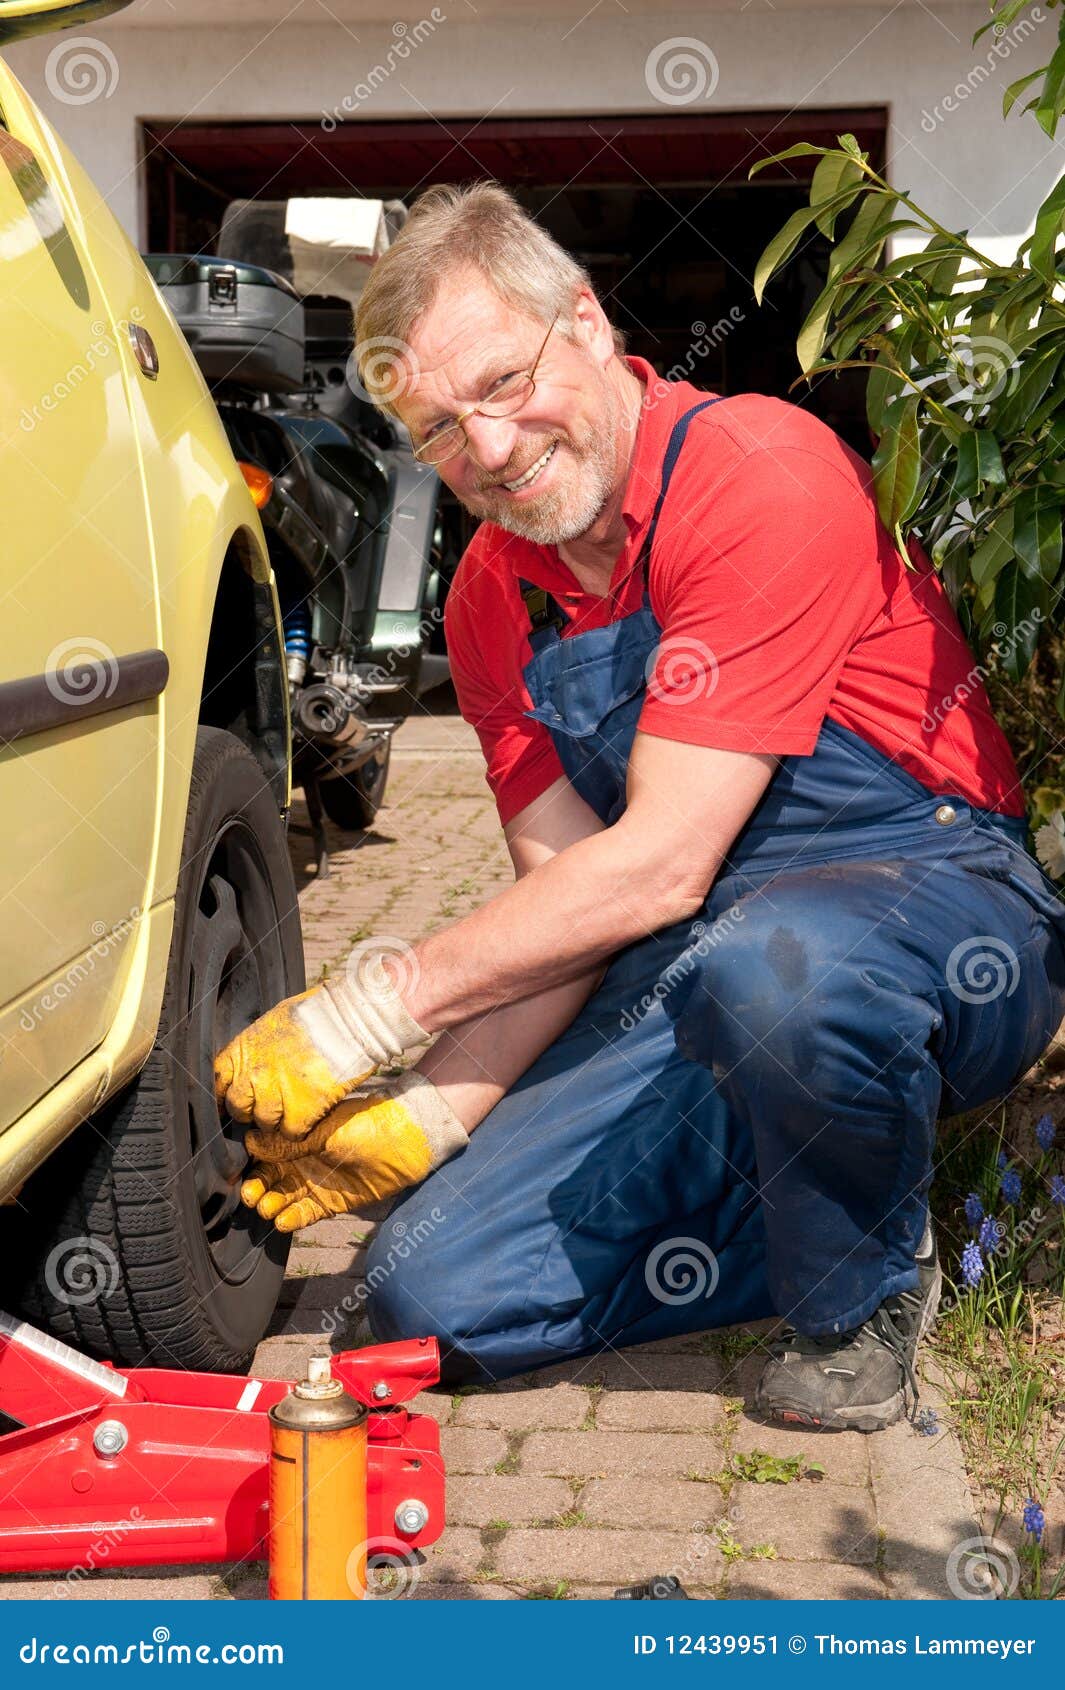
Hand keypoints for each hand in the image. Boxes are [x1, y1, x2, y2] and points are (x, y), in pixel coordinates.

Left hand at [214, 954, 428, 1137]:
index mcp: (244, 1049)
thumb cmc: (318, 1012)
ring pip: (265, 1124)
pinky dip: (301, 1128)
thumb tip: (250, 1061)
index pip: (217, 1082)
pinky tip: (311, 1114)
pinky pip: (291, 1133)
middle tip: (273, 1103)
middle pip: (239, 1108)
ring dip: (279, 1120)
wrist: (351, 1017)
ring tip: (296, 1106)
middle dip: (252, 1109)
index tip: (236, 1100)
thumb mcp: (275, 1020)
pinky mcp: (302, 1109)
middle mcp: (254, 1072)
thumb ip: (257, 1046)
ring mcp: (276, 1092)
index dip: (225, 1094)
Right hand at [240, 1071, 467, 1231]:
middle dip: (256, 1187)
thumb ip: (289, 1142)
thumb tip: (250, 1141)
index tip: (234, 1171)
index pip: (264, 1150)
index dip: (249, 1161)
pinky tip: (281, 1221)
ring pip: (282, 1197)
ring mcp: (313, 1182)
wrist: (403, 1144)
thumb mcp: (323, 1131)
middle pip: (268, 1177)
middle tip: (250, 1194)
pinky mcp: (328, 1203)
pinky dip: (291, 1219)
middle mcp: (301, 1160)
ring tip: (265, 1208)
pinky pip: (303, 1215)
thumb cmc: (364, 1126)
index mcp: (297, 1135)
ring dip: (270, 1204)